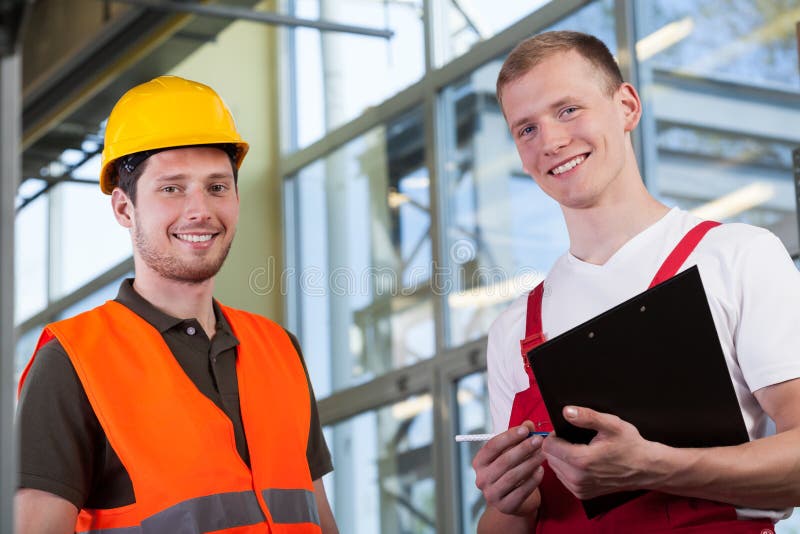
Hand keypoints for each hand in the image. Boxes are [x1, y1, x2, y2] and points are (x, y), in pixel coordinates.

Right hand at [472, 422, 546, 515]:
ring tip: (543, 454)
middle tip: (539, 440)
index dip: (509, 436)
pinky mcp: (505, 507)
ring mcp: (492, 495)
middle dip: (523, 449)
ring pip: (513, 476)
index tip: (526, 429)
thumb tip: (529, 423)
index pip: (492, 446)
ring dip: (530, 463)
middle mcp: (481, 479)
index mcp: (479, 463)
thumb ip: (518, 437)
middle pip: (504, 461)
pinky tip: (541, 470)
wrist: (512, 501)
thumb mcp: (511, 453)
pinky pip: (522, 491)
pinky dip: (533, 480)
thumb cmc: (510, 471)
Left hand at [542, 406, 663, 499]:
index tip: (567, 431)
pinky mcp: (582, 494)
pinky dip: (567, 468)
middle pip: (549, 457)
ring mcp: (579, 488)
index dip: (555, 435)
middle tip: (574, 439)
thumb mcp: (612, 424)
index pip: (548, 446)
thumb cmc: (630, 445)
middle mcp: (577, 478)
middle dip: (557, 446)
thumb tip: (567, 411)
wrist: (646, 469)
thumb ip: (587, 416)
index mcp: (581, 460)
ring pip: (555, 468)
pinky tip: (581, 462)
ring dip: (561, 457)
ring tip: (579, 449)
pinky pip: (563, 478)